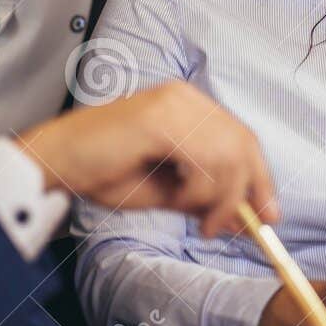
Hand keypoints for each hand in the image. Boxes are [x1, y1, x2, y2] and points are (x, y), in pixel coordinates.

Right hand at [16, 82, 276, 236]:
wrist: (57, 164)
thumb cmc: (103, 173)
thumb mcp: (166, 190)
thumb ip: (205, 196)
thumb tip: (244, 218)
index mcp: (187, 105)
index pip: (241, 136)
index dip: (260, 177)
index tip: (269, 216)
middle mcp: (185, 97)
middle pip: (243, 144)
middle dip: (243, 193)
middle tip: (220, 228)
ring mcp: (174, 104)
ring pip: (228, 155)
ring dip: (215, 197)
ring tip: (188, 213)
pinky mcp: (160, 120)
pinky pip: (204, 161)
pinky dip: (198, 190)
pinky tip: (176, 199)